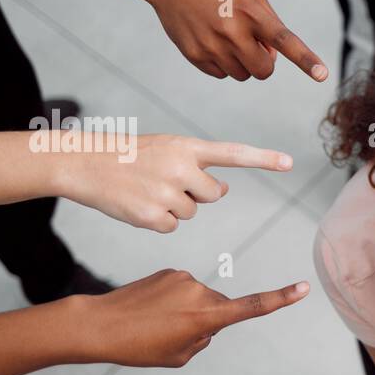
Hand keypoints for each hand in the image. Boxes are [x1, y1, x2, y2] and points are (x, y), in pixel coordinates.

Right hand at [57, 134, 292, 232]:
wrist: (84, 164)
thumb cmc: (128, 156)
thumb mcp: (166, 149)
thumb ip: (196, 165)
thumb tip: (223, 189)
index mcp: (186, 147)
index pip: (233, 153)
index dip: (263, 159)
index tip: (290, 163)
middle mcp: (181, 168)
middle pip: (214, 195)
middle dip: (197, 194)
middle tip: (166, 182)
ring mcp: (167, 193)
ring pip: (191, 212)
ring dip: (173, 206)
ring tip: (146, 190)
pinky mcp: (152, 216)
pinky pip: (171, 227)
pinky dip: (157, 221)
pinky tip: (138, 205)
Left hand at [77, 270, 308, 366]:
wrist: (100, 324)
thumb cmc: (139, 347)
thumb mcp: (180, 356)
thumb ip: (204, 338)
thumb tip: (208, 320)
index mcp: (207, 316)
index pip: (252, 307)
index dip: (281, 299)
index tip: (303, 288)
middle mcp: (200, 292)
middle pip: (219, 309)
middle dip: (205, 322)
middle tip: (170, 336)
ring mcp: (184, 278)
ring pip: (200, 300)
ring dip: (186, 312)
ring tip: (155, 324)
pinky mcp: (169, 272)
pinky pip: (182, 290)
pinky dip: (173, 302)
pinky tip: (150, 311)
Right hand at [140, 0, 327, 80]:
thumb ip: (270, 25)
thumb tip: (271, 58)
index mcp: (251, 12)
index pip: (284, 40)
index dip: (305, 59)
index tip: (323, 75)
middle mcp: (232, 31)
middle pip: (264, 71)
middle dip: (265, 63)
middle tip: (254, 44)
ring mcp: (212, 46)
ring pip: (243, 75)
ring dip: (243, 62)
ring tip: (228, 36)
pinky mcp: (196, 55)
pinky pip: (222, 74)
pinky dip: (223, 63)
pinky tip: (212, 40)